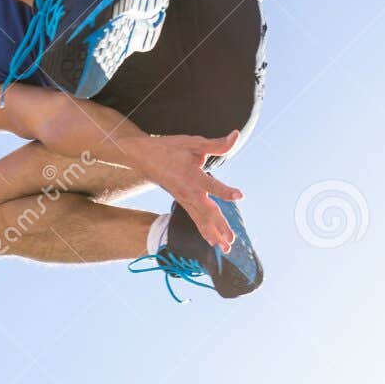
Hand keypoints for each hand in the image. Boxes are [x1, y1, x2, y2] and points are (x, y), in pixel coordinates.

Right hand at [132, 131, 242, 249]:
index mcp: (192, 176)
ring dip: (214, 234)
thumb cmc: (171, 148)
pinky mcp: (184, 203)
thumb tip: (236, 135)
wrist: (145, 157)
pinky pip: (196, 220)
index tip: (239, 195)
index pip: (211, 185)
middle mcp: (189, 192)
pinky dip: (204, 231)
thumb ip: (217, 144)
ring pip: (201, 220)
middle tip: (231, 241)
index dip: (225, 190)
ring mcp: (185, 200)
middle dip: (220, 226)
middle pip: (207, 212)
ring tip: (226, 248)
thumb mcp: (194, 142)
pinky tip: (213, 242)